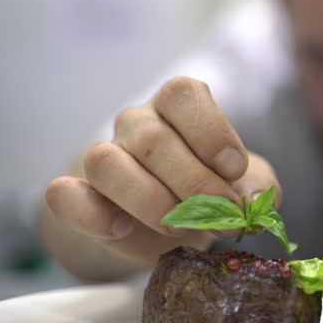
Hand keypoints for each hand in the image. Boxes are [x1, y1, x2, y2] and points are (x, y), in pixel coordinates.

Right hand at [44, 77, 280, 266]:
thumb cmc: (209, 193)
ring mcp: (102, 157)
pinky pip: (64, 195)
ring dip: (151, 202)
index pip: (182, 94)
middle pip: (153, 139)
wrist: (168, 227)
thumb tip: (258, 199)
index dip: (210, 130)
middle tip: (223, 217)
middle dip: (195, 185)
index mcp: (177, 108)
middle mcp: (137, 124)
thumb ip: (259, 185)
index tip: (235, 169)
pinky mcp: (78, 197)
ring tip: (183, 227)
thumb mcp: (245, 186)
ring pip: (106, 163)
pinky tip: (121, 229)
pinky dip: (90, 214)